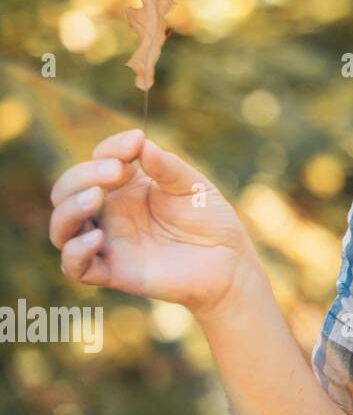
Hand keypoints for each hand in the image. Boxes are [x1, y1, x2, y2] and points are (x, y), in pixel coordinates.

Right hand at [48, 129, 257, 318]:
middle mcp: (109, 211)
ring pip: (62, 226)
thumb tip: (140, 143)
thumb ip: (166, 166)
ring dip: (70, 208)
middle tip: (115, 172)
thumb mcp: (192, 185)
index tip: (135, 143)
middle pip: (67, 189)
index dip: (111, 148)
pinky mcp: (112, 272)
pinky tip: (97, 237)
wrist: (228, 261)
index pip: (98, 159)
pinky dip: (75, 252)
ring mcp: (107, 241)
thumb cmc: (209, 219)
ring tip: (95, 197)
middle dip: (83, 175)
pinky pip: (75, 267)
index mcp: (125, 185)